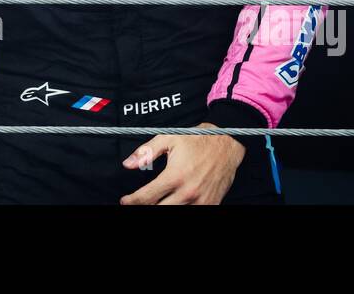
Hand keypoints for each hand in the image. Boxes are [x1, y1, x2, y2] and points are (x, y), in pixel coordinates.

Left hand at [119, 123, 246, 204]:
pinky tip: (174, 203)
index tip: (125, 201)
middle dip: (145, 207)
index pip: (146, 197)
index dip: (132, 201)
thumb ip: (146, 152)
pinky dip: (182, 209)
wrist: (228, 143)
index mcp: (175, 176)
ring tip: (156, 202)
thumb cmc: (199, 139)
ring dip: (162, 208)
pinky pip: (193, 214)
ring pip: (174, 214)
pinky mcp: (211, 204)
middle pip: (158, 210)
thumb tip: (128, 164)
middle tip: (139, 203)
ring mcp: (200, 201)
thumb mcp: (169, 139)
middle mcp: (187, 192)